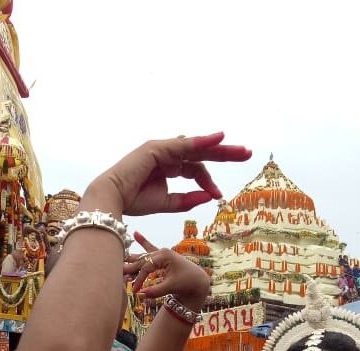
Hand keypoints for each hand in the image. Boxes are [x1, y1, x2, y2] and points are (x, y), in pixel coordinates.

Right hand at [89, 132, 250, 216]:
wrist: (112, 199)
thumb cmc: (134, 201)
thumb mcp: (168, 203)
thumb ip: (188, 200)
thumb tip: (210, 196)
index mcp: (168, 166)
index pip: (195, 168)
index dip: (209, 180)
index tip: (219, 195)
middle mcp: (167, 154)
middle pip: (201, 152)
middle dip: (224, 153)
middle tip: (247, 153)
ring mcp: (162, 148)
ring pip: (197, 146)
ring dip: (220, 147)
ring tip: (241, 151)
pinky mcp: (157, 147)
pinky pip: (185, 144)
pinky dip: (202, 141)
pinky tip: (220, 138)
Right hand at [124, 232, 210, 308]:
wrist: (198, 281)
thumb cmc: (186, 283)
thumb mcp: (171, 287)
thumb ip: (155, 291)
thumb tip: (140, 295)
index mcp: (164, 255)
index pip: (145, 267)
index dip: (139, 279)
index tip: (135, 290)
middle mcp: (161, 251)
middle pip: (141, 260)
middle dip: (130, 268)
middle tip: (117, 274)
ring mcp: (162, 252)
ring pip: (143, 255)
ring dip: (131, 260)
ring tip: (118, 258)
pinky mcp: (162, 256)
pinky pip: (150, 248)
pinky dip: (143, 241)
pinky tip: (135, 233)